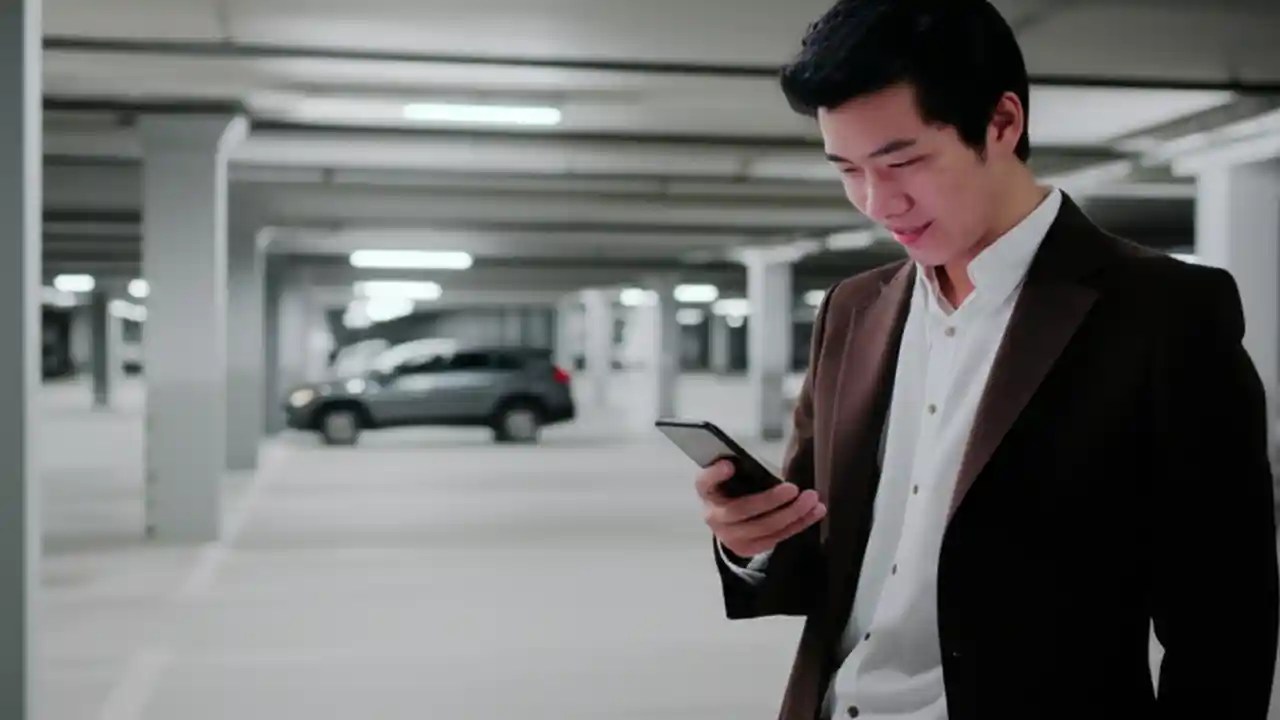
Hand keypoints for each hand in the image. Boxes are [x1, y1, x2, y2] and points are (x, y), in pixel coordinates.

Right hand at [695, 460, 826, 557]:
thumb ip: (743, 465)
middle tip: (793, 488)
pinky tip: (815, 512)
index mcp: (706, 490)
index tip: (729, 465)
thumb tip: (764, 458)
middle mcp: (712, 515)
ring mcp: (729, 536)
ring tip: (812, 500)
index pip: (705, 481)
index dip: (715, 475)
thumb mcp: (732, 472)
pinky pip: (776, 538)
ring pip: (763, 528)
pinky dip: (799, 524)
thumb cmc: (734, 487)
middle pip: (741, 510)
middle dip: (770, 500)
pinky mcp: (747, 549)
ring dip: (792, 514)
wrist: (728, 520)